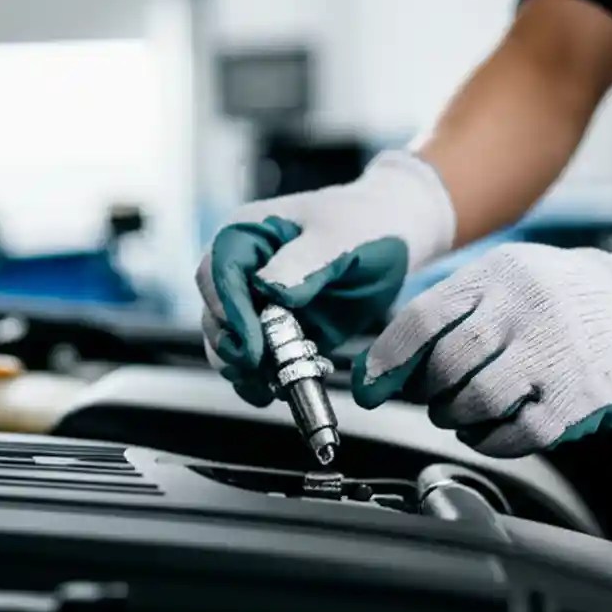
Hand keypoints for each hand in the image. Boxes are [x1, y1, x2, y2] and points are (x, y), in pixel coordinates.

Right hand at [196, 150, 455, 404]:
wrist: (396, 234)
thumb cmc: (366, 222)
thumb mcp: (340, 235)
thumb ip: (304, 260)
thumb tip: (268, 288)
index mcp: (245, 234)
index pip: (218, 275)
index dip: (229, 313)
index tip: (251, 346)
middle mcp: (241, 269)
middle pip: (215, 314)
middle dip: (232, 348)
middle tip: (259, 372)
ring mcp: (255, 302)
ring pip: (229, 343)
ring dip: (245, 370)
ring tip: (272, 388)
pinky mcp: (275, 330)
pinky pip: (258, 360)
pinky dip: (265, 378)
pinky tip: (283, 389)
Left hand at [352, 232, 611, 456]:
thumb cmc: (562, 295)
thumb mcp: (507, 277)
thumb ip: (451, 313)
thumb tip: (385, 365)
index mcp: (500, 274)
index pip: (425, 318)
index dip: (388, 359)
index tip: (370, 387)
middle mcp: (527, 308)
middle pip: (447, 363)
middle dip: (427, 391)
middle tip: (432, 397)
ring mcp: (557, 351)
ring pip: (478, 400)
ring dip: (454, 417)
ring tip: (458, 413)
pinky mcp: (582, 394)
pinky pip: (519, 433)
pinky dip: (490, 441)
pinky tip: (486, 433)